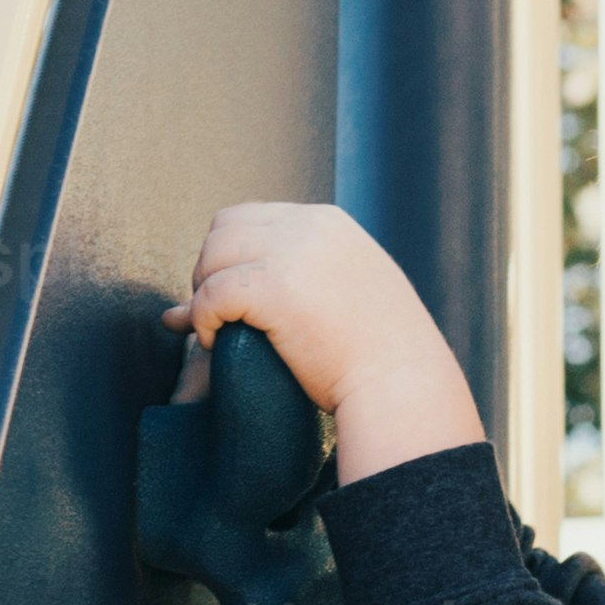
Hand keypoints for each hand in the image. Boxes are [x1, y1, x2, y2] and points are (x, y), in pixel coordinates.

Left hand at [166, 203, 482, 484]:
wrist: (402, 386)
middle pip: (224, 229)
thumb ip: (307, 275)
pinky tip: (214, 343)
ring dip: (204, 294)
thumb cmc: (382, 358)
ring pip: (213, 258)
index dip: (231, 255)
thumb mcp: (353, 292)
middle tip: (218, 314)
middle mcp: (308, 227)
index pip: (252, 217)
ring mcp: (290, 254)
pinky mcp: (271, 289)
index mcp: (328, 223)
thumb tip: (260, 286)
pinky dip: (202, 319)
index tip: (233, 294)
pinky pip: (211, 295)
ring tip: (216, 329)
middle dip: (211, 269)